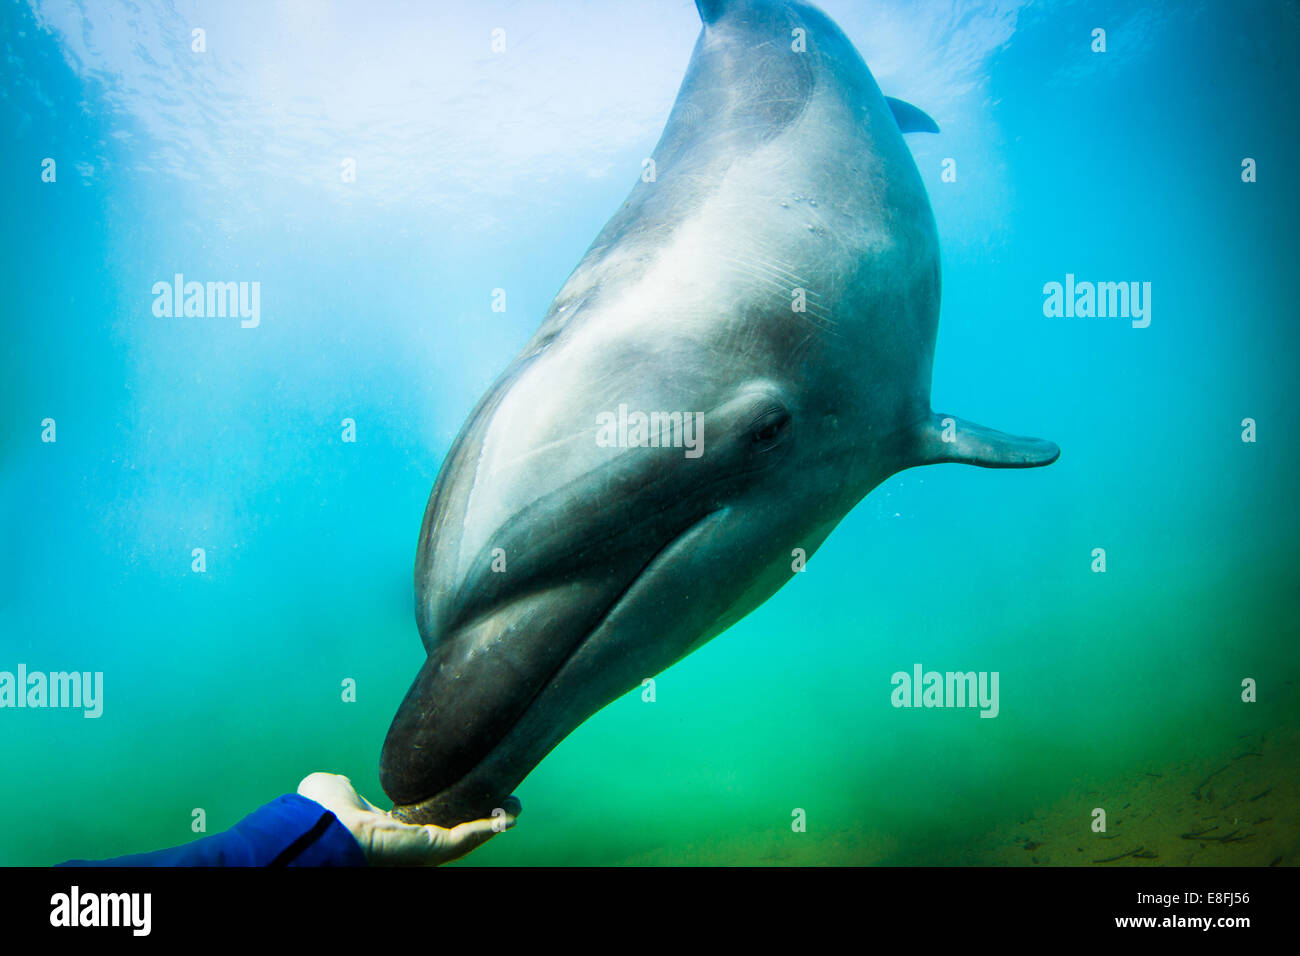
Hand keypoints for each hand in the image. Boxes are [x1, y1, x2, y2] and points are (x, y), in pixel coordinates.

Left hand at [297, 772, 519, 865]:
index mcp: (388, 829)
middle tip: (504, 800)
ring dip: (493, 822)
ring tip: (517, 807)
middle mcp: (408, 844)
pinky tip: (510, 816)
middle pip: (453, 830)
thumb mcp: (337, 791)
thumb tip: (349, 784)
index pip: (424, 823)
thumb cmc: (320, 813)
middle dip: (481, 816)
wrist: (322, 828)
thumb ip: (349, 789)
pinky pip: (464, 840)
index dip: (447, 808)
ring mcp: (420, 850)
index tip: (465, 794)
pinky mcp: (429, 852)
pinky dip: (489, 829)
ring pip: (465, 837)